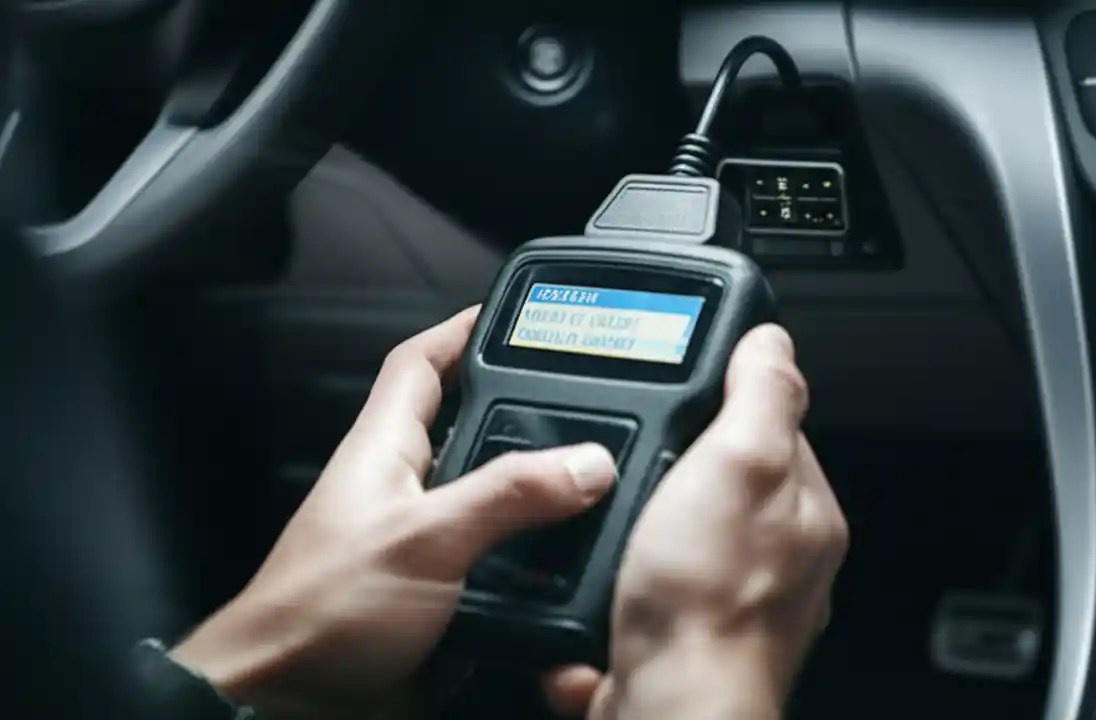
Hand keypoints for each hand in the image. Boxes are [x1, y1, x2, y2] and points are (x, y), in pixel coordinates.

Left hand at [171, 306, 617, 718]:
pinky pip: (503, 567)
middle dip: (528, 417)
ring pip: (497, 501)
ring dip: (542, 500)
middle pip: (473, 429)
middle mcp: (405, 490)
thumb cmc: (318, 614)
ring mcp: (423, 545)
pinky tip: (571, 572)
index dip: (465, 329)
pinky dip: (538, 566)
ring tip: (600, 487)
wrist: (289, 706)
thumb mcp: (424, 539)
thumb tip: (586, 462)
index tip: (516, 312)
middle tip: (589, 405)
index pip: (420, 363)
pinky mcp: (441, 598)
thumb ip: (508, 495)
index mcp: (384, 451)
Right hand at [543, 325, 847, 719]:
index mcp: (805, 512)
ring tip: (607, 524)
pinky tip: (602, 584)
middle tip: (631, 463)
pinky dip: (614, 589)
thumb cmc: (704, 598)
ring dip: (634, 531)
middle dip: (670, 471)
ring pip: (675, 539)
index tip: (682, 395)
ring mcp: (730, 603)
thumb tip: (773, 341)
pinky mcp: (680, 640)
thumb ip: (762, 396)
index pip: (774, 429)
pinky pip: (639, 596)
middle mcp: (779, 561)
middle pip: (719, 484)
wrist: (666, 704)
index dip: (725, 404)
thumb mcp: (739, 462)